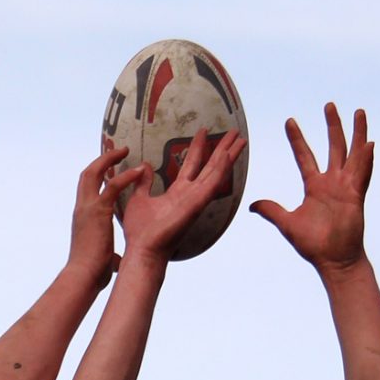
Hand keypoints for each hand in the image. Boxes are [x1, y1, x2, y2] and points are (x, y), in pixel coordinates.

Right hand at [69, 144, 128, 287]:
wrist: (83, 276)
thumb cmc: (92, 273)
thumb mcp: (102, 259)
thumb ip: (109, 255)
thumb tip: (117, 262)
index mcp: (82, 216)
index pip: (86, 188)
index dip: (97, 175)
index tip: (111, 167)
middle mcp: (82, 207)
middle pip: (86, 173)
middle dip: (102, 159)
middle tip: (120, 150)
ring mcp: (87, 207)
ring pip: (94, 172)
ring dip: (110, 159)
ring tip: (126, 150)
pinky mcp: (98, 211)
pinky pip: (112, 186)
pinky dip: (126, 176)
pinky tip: (139, 170)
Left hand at [119, 128, 246, 262]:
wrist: (142, 250)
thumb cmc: (140, 230)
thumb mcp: (139, 198)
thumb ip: (144, 182)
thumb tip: (145, 165)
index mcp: (178, 192)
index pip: (193, 164)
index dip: (199, 147)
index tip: (204, 130)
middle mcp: (190, 194)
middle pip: (211, 166)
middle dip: (222, 148)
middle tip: (234, 131)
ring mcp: (196, 199)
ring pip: (216, 172)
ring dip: (228, 155)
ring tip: (240, 138)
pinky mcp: (196, 205)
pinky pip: (211, 185)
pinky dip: (221, 170)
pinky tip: (227, 155)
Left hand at [249, 103, 371, 273]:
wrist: (333, 261)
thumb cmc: (314, 245)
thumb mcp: (287, 224)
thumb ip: (272, 211)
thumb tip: (252, 205)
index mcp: (315, 186)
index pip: (304, 156)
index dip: (297, 139)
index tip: (289, 121)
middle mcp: (332, 182)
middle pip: (334, 147)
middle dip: (332, 125)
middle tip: (329, 104)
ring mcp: (346, 187)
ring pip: (353, 153)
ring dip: (356, 133)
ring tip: (359, 111)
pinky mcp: (356, 196)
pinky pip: (362, 174)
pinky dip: (366, 159)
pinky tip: (370, 143)